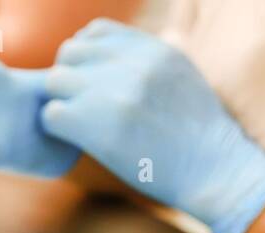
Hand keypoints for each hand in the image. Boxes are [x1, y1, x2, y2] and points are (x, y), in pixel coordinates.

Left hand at [39, 19, 264, 232]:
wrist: (213, 169)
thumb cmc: (198, 133)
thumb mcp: (182, 76)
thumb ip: (149, 60)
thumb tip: (118, 53)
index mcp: (152, 48)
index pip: (94, 32)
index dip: (86, 57)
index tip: (93, 82)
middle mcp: (132, 63)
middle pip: (69, 53)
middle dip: (69, 79)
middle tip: (81, 107)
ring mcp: (114, 92)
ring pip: (54, 82)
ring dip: (61, 103)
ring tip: (80, 125)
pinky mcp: (97, 125)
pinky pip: (51, 115)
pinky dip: (57, 130)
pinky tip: (76, 142)